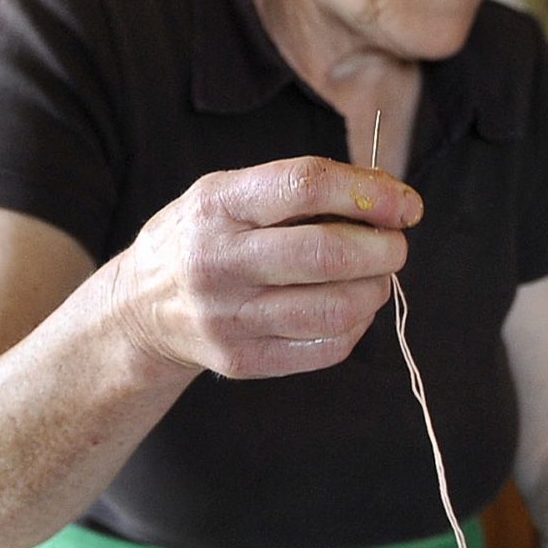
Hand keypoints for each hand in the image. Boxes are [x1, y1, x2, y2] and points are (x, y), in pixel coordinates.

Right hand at [110, 157, 421, 379]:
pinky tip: (349, 308)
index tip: (407, 204)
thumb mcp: (231, 194)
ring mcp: (227, 317)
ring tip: (374, 277)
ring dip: (376, 290)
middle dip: (384, 248)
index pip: (305, 186)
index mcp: (217, 205)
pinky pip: (327, 348)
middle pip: (328, 254)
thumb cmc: (207, 238)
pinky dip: (356, 326)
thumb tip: (390, 198)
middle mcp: (217, 261)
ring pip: (336, 309)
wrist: (140, 308)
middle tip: (395, 244)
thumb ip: (302, 190)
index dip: (369, 193)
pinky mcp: (241, 361)